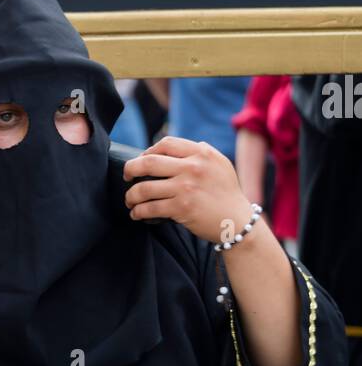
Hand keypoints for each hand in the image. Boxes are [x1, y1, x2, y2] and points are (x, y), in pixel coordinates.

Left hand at [123, 137, 253, 244]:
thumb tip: (174, 148)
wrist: (239, 222)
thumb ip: (200, 152)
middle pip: (148, 162)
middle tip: (126, 177)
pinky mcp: (181, 208)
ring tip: (130, 200)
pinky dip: (138, 212)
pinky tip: (137, 214)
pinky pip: (149, 209)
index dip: (148, 151)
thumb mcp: (220, 164)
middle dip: (130, 169)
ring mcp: (186, 188)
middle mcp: (192, 167)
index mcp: (201, 153)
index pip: (166, 144)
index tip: (142, 160)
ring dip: (131, 195)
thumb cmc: (227, 193)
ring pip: (144, 188)